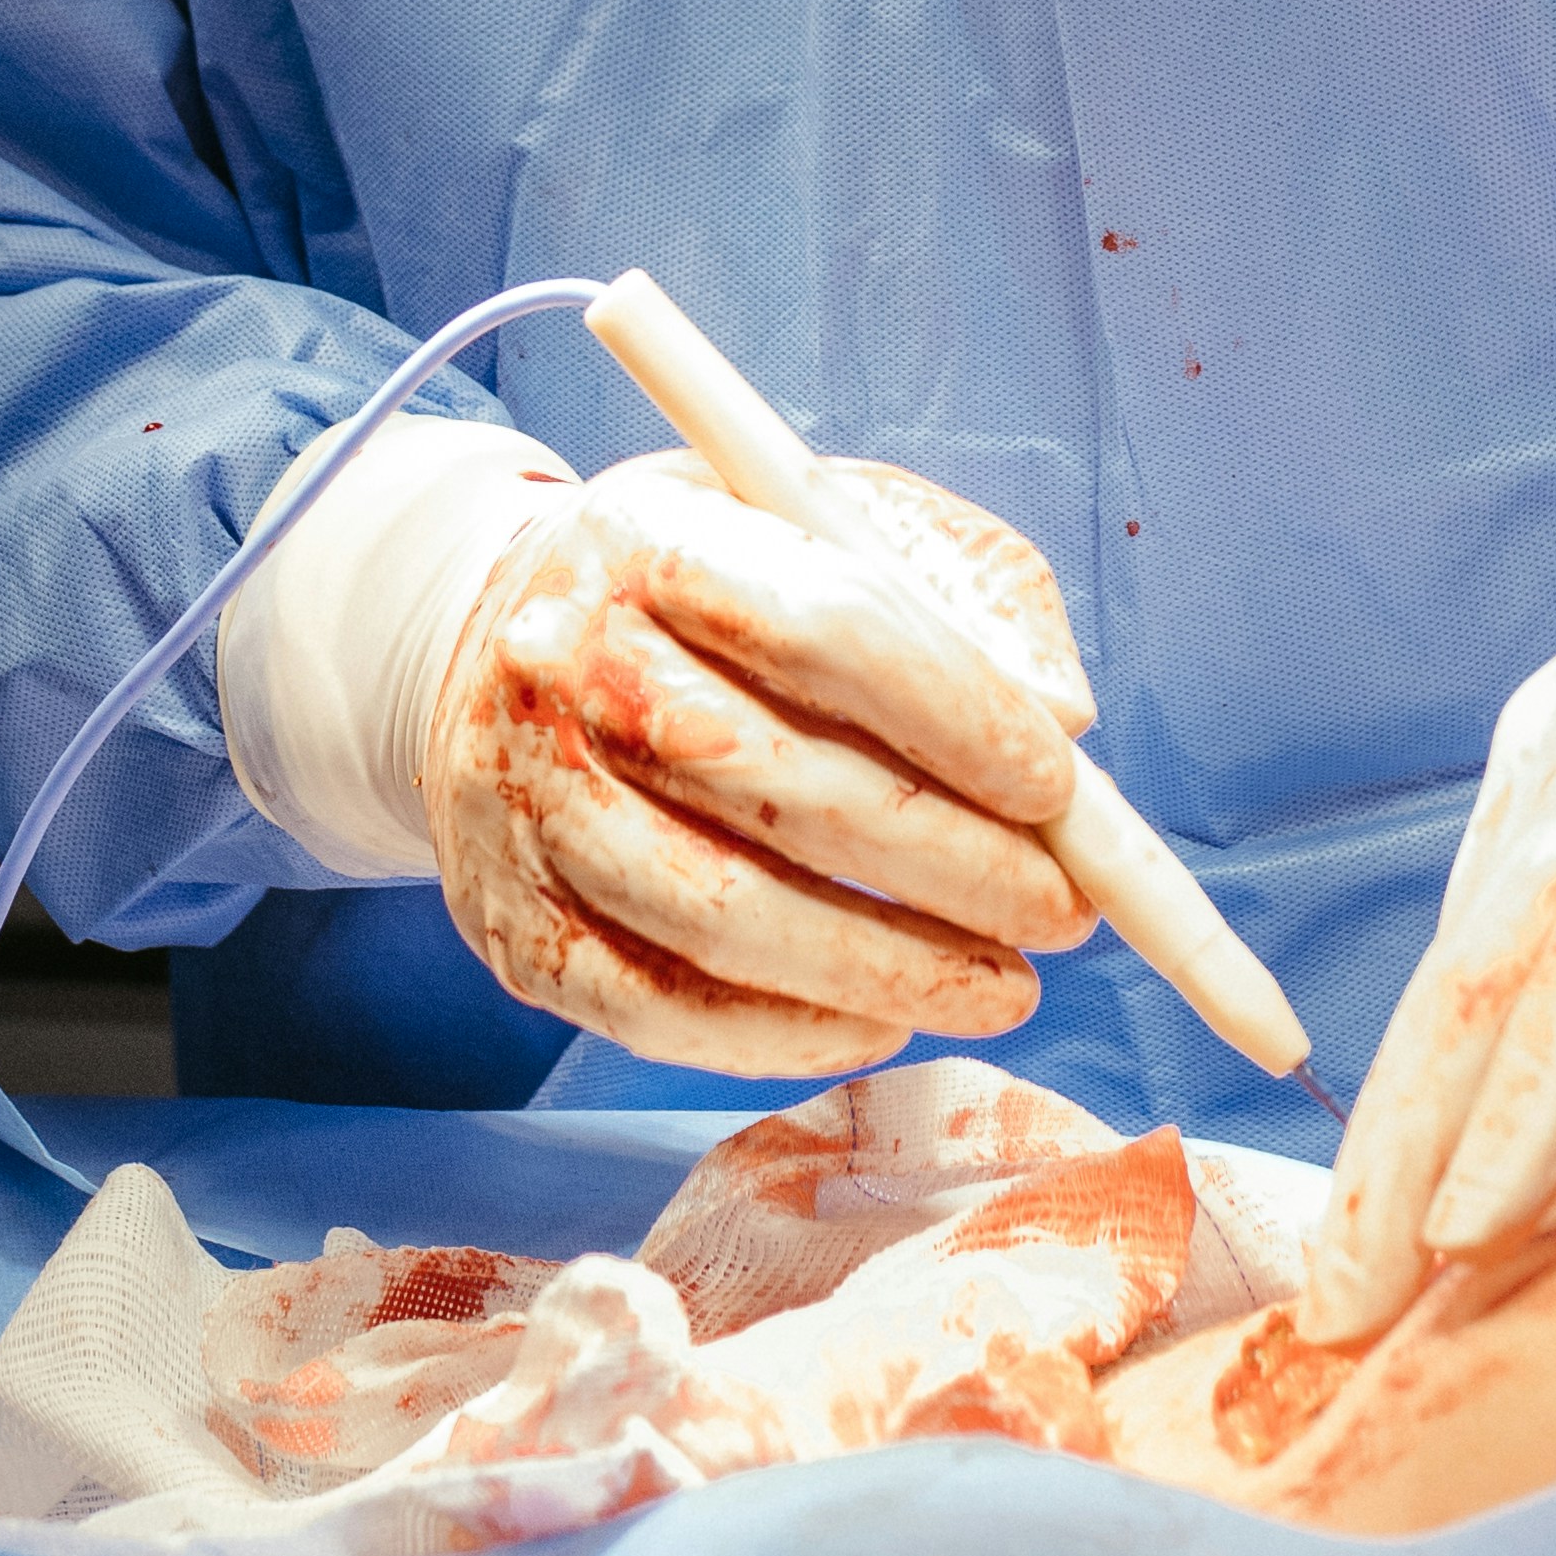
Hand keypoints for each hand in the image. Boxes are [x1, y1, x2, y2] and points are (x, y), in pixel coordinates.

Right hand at [426, 451, 1100, 1075]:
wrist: (493, 639)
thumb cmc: (711, 585)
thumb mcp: (830, 520)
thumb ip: (962, 588)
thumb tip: (1062, 716)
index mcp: (652, 536)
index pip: (824, 627)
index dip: (956, 717)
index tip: (1057, 789)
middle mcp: (563, 663)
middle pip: (778, 782)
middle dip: (952, 865)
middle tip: (1062, 914)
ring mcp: (525, 801)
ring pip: (723, 914)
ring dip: (890, 970)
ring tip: (1004, 987)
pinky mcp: (510, 921)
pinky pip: (655, 1009)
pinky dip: (785, 1035)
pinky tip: (881, 1022)